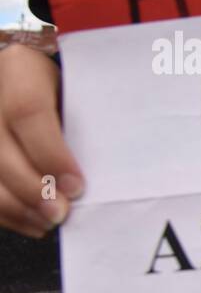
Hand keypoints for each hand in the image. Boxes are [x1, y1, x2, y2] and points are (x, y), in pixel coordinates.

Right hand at [0, 44, 83, 237]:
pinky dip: (4, 211)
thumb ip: (80, 123)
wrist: (21, 73)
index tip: (76, 186)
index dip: (51, 154)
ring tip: (47, 222)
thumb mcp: (73, 90)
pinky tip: (29, 221)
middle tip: (60, 213)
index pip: (28, 113)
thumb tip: (99, 172)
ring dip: (15, 206)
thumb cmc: (61, 87)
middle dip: (31, 189)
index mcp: (19, 70)